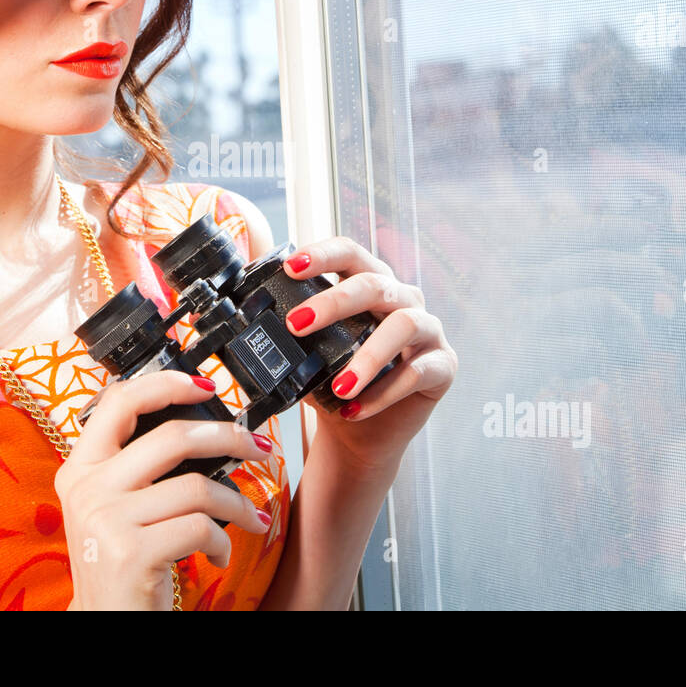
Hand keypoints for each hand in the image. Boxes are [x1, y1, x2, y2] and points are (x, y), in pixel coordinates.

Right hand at [54, 370, 273, 609]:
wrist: (107, 622)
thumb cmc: (121, 561)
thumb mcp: (114, 506)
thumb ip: (138, 467)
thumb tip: (202, 428)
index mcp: (80, 468)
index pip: (119, 401)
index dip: (165, 384)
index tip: (204, 386)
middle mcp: (86, 488)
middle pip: (174, 436)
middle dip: (230, 437)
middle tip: (259, 447)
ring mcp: (106, 520)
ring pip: (198, 486)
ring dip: (238, 504)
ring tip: (250, 517)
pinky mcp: (132, 553)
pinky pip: (201, 527)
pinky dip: (223, 542)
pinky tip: (218, 554)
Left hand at [282, 236, 456, 473]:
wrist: (360, 432)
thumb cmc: (334, 381)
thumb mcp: (308, 350)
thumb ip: (288, 323)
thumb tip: (242, 300)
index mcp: (370, 283)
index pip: (350, 254)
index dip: (323, 254)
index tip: (291, 266)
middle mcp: (402, 299)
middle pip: (374, 284)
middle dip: (334, 302)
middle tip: (296, 325)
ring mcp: (428, 329)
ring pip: (404, 324)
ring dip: (367, 356)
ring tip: (338, 387)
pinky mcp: (443, 365)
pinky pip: (417, 372)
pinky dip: (383, 393)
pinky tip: (355, 410)